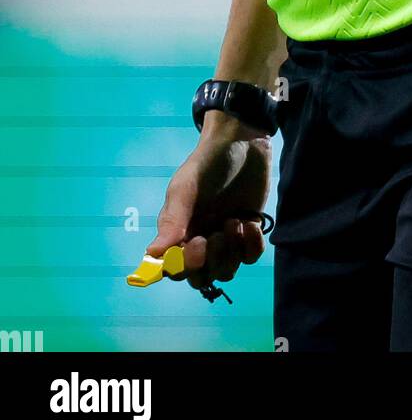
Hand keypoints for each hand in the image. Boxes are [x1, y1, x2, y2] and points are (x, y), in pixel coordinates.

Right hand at [147, 134, 271, 290]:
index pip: (175, 269)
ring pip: (226, 271)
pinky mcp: (248, 232)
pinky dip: (251, 247)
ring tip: (233, 221)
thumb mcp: (186, 188)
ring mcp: (225, 238)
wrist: (241, 142)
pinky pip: (249, 257)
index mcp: (178, 232)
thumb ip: (173, 220)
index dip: (184, 266)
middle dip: (210, 262)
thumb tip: (152, 255)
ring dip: (231, 253)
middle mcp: (200, 240)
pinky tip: (250, 223)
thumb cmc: (206, 163)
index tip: (196, 243)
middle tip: (217, 235)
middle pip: (201, 277)